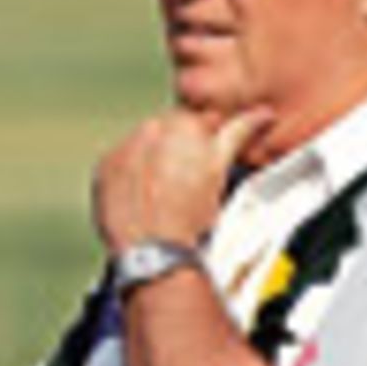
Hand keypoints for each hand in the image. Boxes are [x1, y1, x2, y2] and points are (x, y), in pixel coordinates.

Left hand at [92, 108, 271, 253]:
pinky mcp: (103, 169)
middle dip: (176, 148)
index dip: (205, 140)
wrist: (153, 250)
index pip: (197, 118)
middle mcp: (149, 129)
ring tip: (162, 192)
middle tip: (185, 180)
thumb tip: (263, 114)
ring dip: (151, 160)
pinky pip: (119, 164)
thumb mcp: (221, 169)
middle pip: (167, 129)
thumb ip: (240, 133)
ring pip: (143, 145)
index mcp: (181, 124)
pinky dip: (129, 176)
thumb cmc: (191, 214)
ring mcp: (123, 148)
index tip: (205, 160)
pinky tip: (142, 198)